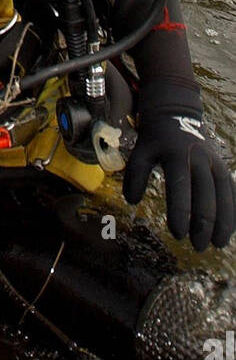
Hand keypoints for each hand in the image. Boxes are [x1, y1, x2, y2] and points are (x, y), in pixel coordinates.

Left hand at [123, 110, 235, 250]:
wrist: (175, 112)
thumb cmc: (155, 138)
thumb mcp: (140, 151)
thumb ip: (135, 174)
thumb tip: (132, 201)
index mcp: (177, 155)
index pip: (180, 188)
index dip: (180, 213)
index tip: (177, 234)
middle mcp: (200, 158)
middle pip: (206, 194)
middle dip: (203, 223)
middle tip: (197, 246)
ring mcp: (215, 161)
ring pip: (225, 193)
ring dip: (224, 220)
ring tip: (218, 244)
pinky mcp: (222, 165)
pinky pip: (232, 189)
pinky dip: (234, 208)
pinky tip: (231, 229)